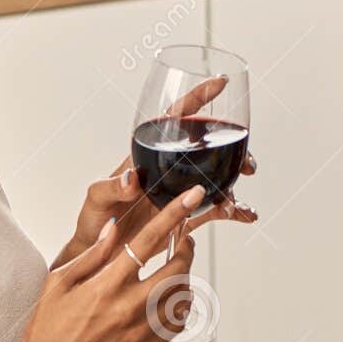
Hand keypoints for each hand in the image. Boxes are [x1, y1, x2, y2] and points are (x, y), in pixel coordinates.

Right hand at [0, 186, 207, 341]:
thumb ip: (93, 254)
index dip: (174, 214)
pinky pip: (176, 323)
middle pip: (177, 269)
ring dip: (184, 277)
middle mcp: (129, 307)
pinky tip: (170, 298)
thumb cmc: (47, 329)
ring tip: (175, 267)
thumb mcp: (59, 283)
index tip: (192, 196)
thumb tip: (116, 227)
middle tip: (183, 238)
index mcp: (107, 285)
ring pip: (182, 297)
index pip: (149, 240)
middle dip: (186, 248)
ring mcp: (141, 332)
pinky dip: (180, 306)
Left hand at [54, 74, 257, 267]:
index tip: (220, 83)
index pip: (175, 118)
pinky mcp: (186, 216)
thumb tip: (132, 177)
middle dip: (231, 150)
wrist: (100, 258)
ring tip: (235, 203)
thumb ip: (112, 187)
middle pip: (205, 147)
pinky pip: (214, 208)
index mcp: (147, 154)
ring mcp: (179, 191)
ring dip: (233, 185)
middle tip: (248, 166)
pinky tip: (246, 215)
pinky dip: (233, 211)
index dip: (197, 98)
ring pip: (216, 178)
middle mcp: (169, 168)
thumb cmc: (94, 222)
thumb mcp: (96, 200)